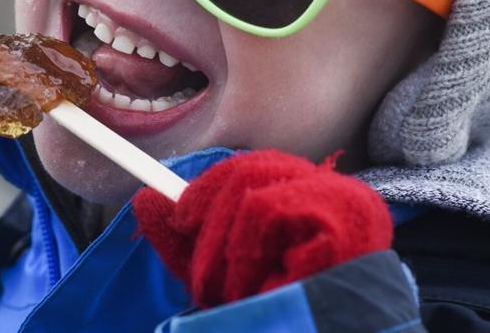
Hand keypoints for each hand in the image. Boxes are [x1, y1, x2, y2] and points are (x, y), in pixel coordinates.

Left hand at [133, 149, 392, 307]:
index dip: (204, 191)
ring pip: (249, 194)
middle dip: (210, 225)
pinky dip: (249, 258)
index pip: (248, 171)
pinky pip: (266, 212)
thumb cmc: (282, 318)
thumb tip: (145, 198)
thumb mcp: (225, 277)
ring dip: (230, 255)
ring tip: (241, 295)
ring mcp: (344, 202)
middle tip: (203, 279)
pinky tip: (265, 292)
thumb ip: (188, 241)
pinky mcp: (344, 220)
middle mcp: (334, 191)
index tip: (179, 219)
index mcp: (310, 199)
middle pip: (245, 173)